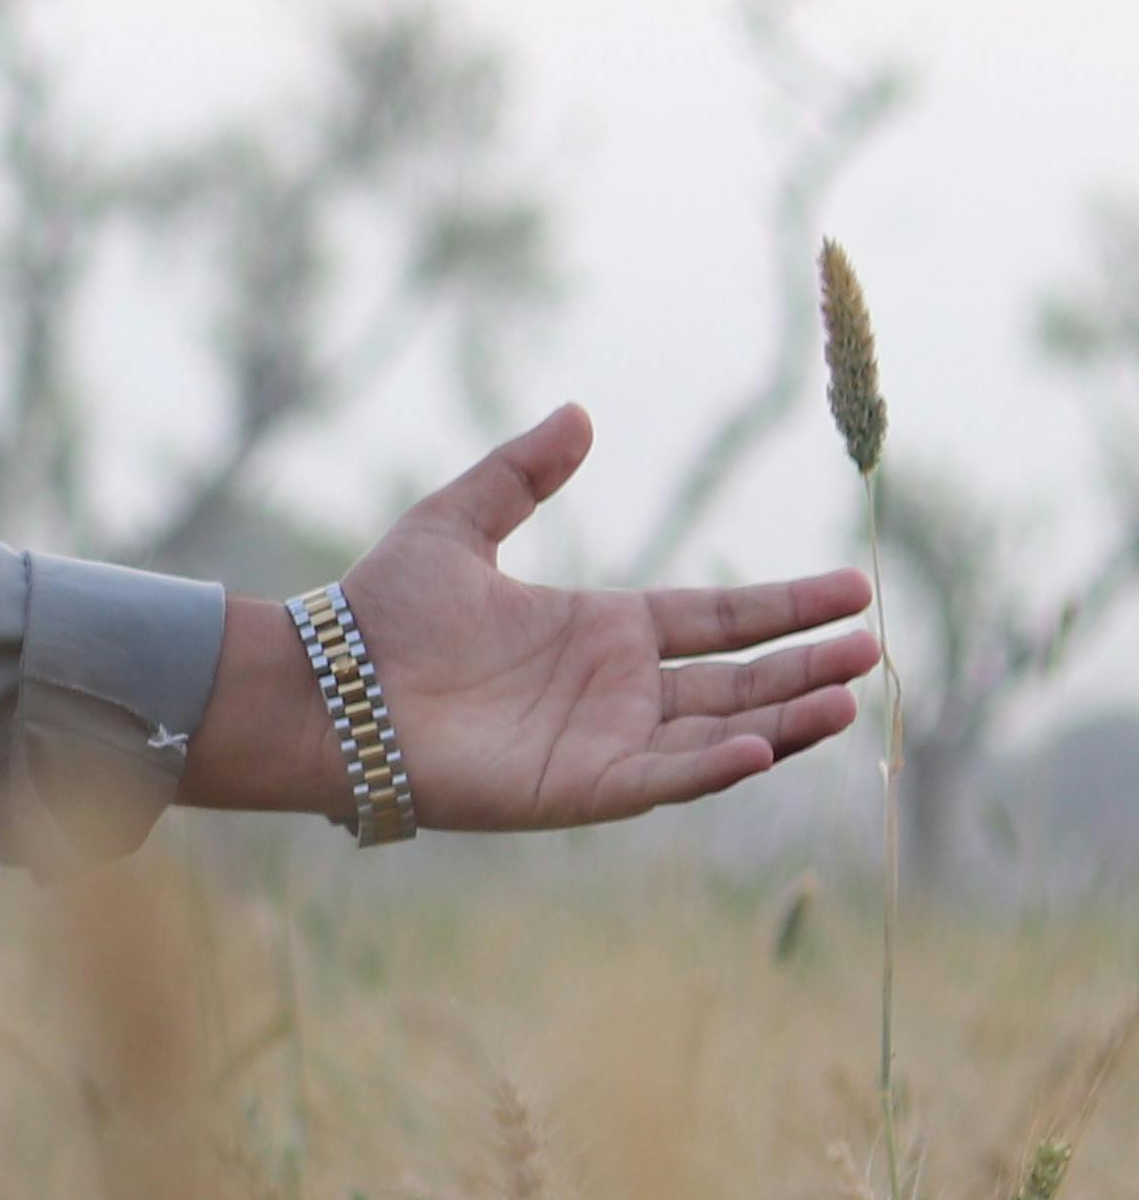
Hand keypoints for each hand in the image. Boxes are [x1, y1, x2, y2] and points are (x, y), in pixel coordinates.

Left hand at [230, 404, 881, 831]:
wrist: (326, 688)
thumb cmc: (381, 613)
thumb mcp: (456, 522)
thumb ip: (521, 472)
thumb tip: (578, 411)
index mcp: (601, 629)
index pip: (717, 618)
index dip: (785, 607)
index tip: (854, 587)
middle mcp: (617, 689)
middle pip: (738, 679)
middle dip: (806, 667)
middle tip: (873, 649)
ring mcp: (606, 742)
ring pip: (720, 733)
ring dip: (783, 721)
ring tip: (846, 698)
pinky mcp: (581, 788)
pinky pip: (663, 780)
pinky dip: (713, 766)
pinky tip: (761, 747)